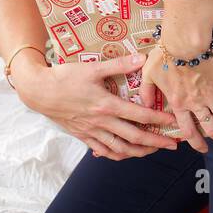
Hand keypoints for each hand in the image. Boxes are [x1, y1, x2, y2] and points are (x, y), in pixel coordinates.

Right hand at [15, 51, 180, 160]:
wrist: (38, 91)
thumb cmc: (65, 77)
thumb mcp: (93, 68)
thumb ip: (119, 64)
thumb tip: (142, 58)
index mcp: (107, 105)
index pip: (139, 115)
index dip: (159, 120)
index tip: (173, 122)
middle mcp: (101, 122)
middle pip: (134, 137)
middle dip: (155, 142)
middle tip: (172, 145)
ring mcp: (91, 131)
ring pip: (119, 148)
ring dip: (138, 152)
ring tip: (152, 151)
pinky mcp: (82, 135)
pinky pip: (102, 150)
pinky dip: (116, 154)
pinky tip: (124, 153)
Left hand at [138, 36, 212, 152]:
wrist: (183, 41)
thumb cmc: (164, 55)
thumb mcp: (148, 74)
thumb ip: (145, 92)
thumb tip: (143, 105)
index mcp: (178, 103)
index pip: (188, 131)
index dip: (196, 143)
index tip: (203, 148)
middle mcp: (196, 103)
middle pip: (210, 128)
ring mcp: (211, 94)